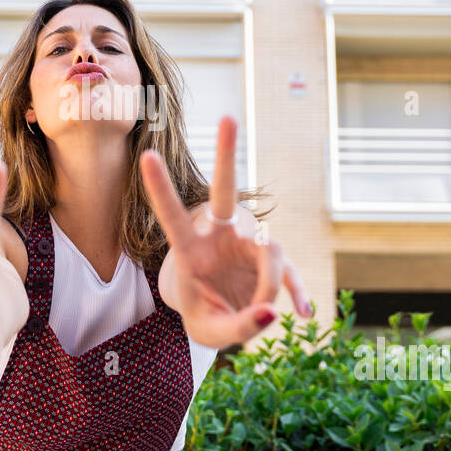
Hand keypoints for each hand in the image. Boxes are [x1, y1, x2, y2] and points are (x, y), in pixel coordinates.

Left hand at [139, 115, 312, 348]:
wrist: (226, 319)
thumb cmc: (207, 318)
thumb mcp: (212, 333)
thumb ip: (238, 327)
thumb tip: (270, 312)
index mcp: (191, 252)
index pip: (173, 217)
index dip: (161, 189)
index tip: (147, 155)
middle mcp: (221, 238)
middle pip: (224, 192)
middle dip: (226, 155)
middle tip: (228, 117)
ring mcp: (249, 245)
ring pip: (269, 251)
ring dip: (269, 286)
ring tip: (261, 315)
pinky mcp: (274, 261)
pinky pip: (290, 273)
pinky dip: (297, 293)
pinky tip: (302, 314)